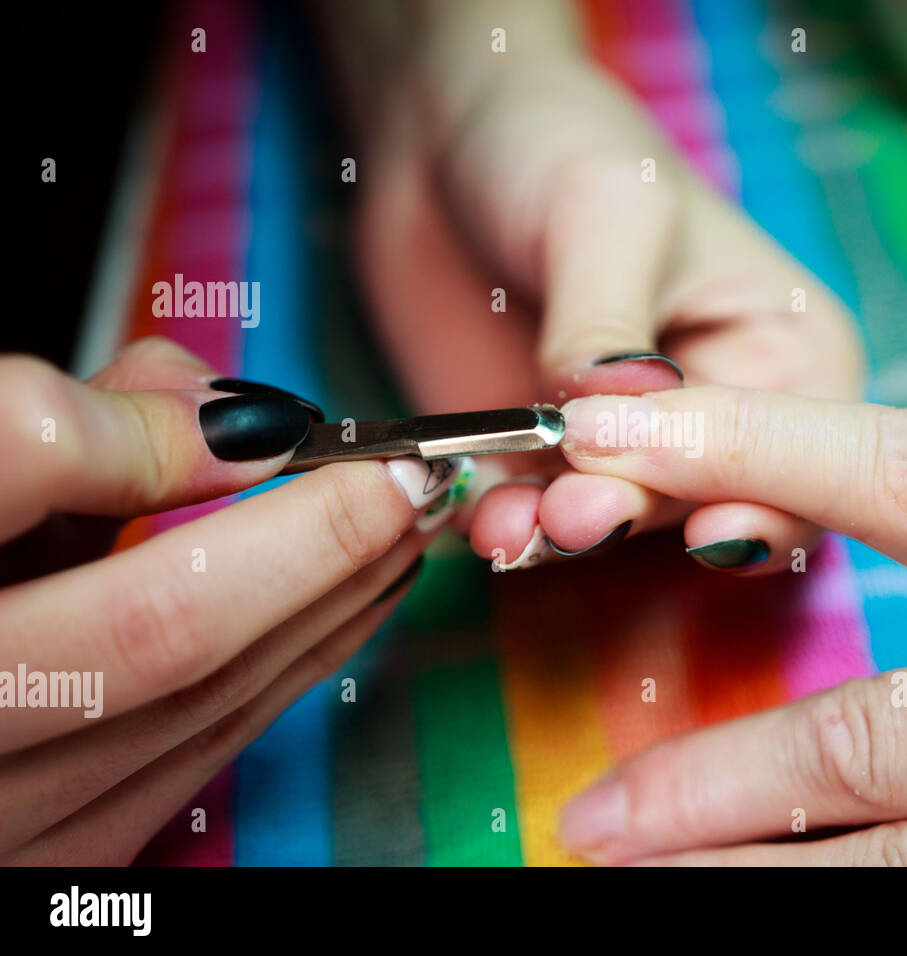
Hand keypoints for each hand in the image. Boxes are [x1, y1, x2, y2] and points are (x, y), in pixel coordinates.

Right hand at [0, 338, 444, 862]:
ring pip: (207, 712)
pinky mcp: (56, 858)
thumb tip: (231, 414)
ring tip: (404, 530)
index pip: (77, 536)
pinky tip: (349, 606)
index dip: (219, 483)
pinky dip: (291, 669)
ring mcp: (7, 825)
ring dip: (331, 609)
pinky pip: (203, 757)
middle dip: (319, 548)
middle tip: (408, 479)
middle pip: (171, 643)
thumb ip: (56, 428)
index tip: (327, 436)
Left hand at [357, 59, 862, 568]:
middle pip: (702, 504)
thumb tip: (624, 420)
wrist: (443, 144)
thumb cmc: (561, 142)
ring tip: (516, 524)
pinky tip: (486, 517)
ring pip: (612, 526)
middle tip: (577, 512)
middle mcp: (718, 422)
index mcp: (786, 358)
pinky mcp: (543, 467)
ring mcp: (626, 452)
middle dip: (638, 513)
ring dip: (564, 535)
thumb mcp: (607, 211)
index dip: (756, 493)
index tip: (698, 514)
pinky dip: (509, 526)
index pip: (798, 458)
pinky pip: (532, 518)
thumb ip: (612, 325)